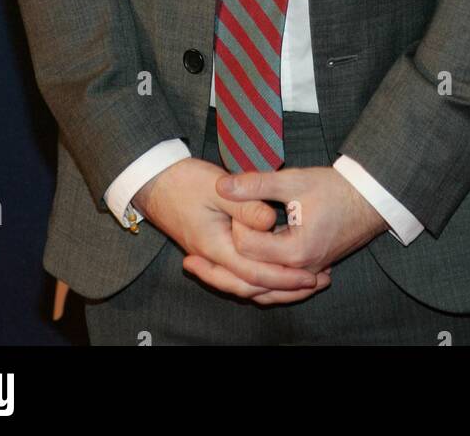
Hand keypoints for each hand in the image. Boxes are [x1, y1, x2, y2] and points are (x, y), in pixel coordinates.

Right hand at [133, 158, 331, 301]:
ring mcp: (210, 257)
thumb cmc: (184, 180)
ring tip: (303, 283)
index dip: (284, 277)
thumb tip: (271, 222)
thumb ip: (245, 205)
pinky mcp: (212, 250)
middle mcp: (212, 259)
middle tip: (314, 284)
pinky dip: (259, 278)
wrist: (155, 182)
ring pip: (243, 285)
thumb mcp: (218, 186)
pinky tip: (276, 273)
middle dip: (284, 289)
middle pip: (250, 288)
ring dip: (273, 287)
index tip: (310, 275)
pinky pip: (237, 274)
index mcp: (215, 246)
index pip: (254, 274)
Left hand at [181, 166, 386, 304]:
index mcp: (296, 250)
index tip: (226, 208)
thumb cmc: (336, 188)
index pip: (248, 247)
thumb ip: (256, 184)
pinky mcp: (309, 272)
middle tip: (187, 263)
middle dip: (218, 272)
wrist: (371, 199)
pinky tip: (238, 277)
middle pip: (250, 280)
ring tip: (205, 273)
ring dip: (234, 283)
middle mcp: (301, 271)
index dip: (233, 226)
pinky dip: (256, 285)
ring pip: (263, 292)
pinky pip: (276, 289)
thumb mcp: (294, 180)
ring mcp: (306, 275)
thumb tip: (221, 184)